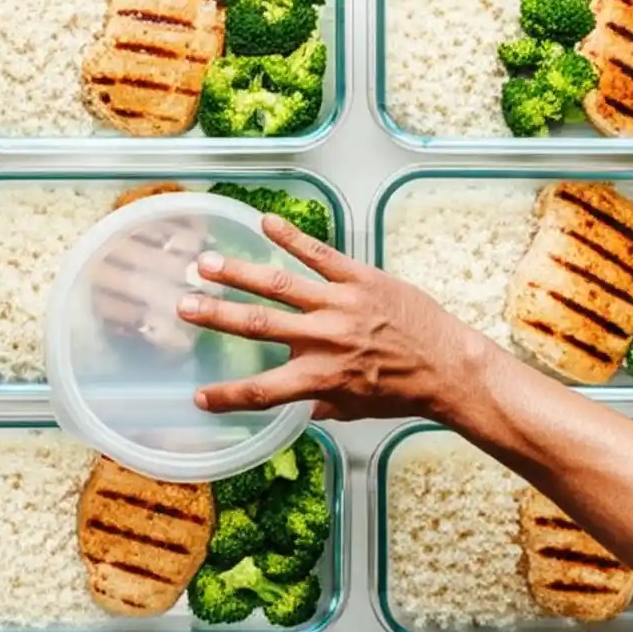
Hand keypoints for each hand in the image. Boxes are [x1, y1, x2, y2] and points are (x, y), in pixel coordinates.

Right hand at [176, 214, 498, 420]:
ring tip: (205, 263)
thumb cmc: (404, 392)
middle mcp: (325, 340)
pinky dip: (291, 237)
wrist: (450, 367)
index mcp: (321, 379)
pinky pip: (320, 255)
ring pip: (281, 285)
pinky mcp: (361, 280)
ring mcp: (342, 305)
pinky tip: (264, 223)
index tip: (197, 397)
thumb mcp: (356, 409)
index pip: (263, 391)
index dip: (227, 396)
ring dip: (239, 273)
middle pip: (259, 327)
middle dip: (216, 316)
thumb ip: (320, 403)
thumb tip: (297, 407)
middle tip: (182, 305)